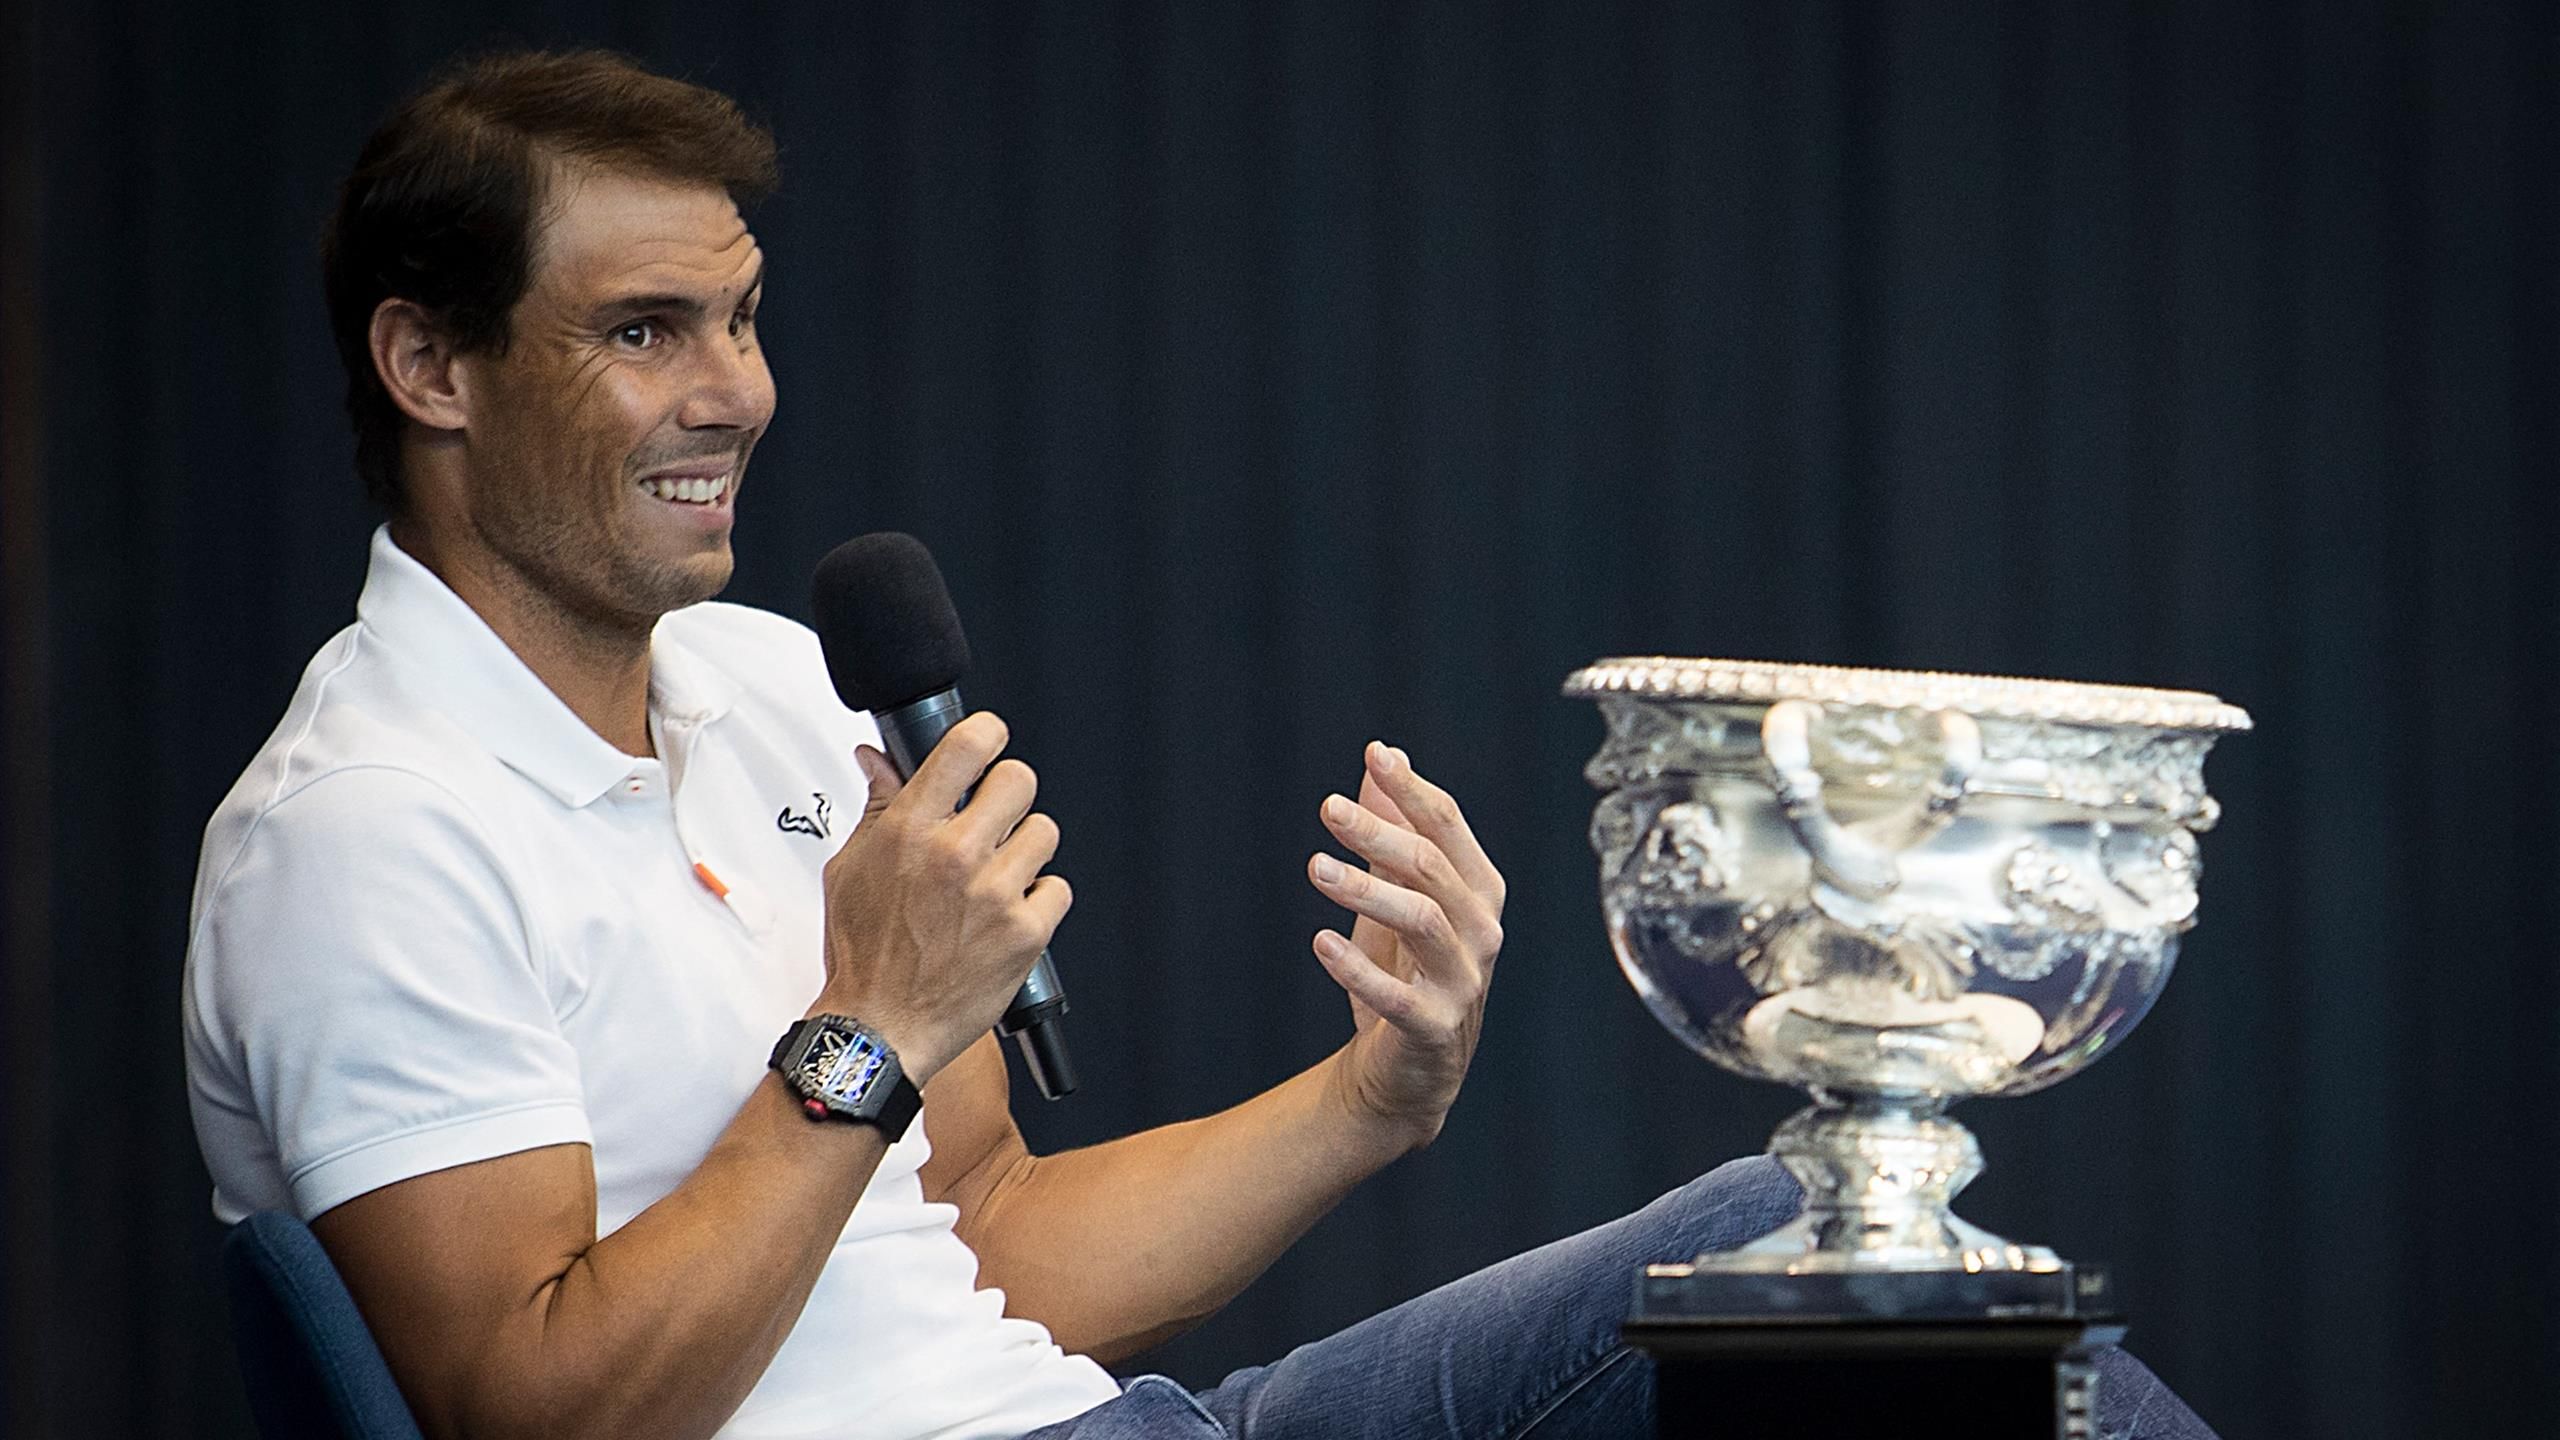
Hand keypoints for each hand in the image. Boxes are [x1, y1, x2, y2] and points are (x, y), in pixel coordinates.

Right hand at [817, 712, 1070, 1082]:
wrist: (879, 1028)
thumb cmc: (865, 955)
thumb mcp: (851, 868)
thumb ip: (878, 807)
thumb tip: (879, 759)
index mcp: (911, 829)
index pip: (968, 746)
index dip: (987, 735)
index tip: (989, 744)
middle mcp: (956, 854)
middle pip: (1020, 780)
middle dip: (1008, 796)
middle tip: (992, 822)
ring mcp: (995, 893)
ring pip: (1045, 832)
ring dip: (1026, 850)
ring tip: (997, 877)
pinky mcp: (1026, 932)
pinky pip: (1057, 889)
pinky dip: (1039, 901)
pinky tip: (1008, 915)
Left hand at [1306, 742, 1506, 1147]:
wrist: (1405, 1072)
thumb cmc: (1403, 971)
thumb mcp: (1395, 894)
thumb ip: (1393, 830)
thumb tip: (1386, 755)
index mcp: (1478, 892)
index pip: (1449, 827)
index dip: (1412, 789)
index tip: (1374, 755)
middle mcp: (1481, 931)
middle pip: (1433, 867)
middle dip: (1380, 833)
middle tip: (1329, 808)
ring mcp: (1463, 982)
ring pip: (1423, 921)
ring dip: (1367, 891)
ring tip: (1316, 868)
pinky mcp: (1435, 1029)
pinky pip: (1399, 997)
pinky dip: (1359, 969)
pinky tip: (1321, 942)